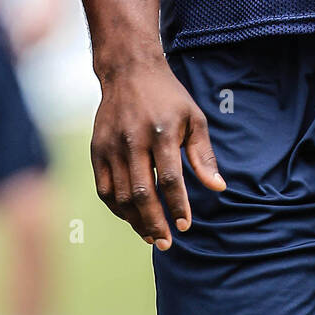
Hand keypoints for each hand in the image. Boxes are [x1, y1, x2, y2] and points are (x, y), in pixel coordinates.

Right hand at [91, 55, 224, 248]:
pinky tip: (131, 218)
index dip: (177, 206)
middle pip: (142, 193)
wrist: (130, 71)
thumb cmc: (168, 97)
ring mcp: (111, 146)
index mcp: (162, 132)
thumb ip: (203, 155)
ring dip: (136, 221)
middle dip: (155, 223)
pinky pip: (104, 189)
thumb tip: (218, 188)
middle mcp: (133, 140)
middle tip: (167, 243)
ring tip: (152, 235)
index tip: (186, 225)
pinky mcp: (96, 150)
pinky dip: (117, 208)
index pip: (169, 179)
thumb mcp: (194, 118)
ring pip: (120, 196)